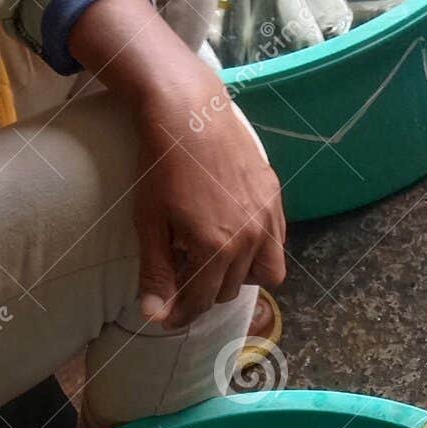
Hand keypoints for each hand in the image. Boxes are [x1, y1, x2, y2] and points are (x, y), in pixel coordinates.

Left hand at [133, 75, 286, 329]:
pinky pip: (277, 244)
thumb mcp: (150, 221)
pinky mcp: (274, 198)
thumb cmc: (162, 165)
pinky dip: (259, 252)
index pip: (202, 301)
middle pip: (228, 291)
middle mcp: (248, 239)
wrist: (188, 110)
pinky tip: (236, 236)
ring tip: (215, 257)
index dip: (182, 314)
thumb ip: (156, 272)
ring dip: (237, 275)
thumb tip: (154, 317)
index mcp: (215, 248)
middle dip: (204, 290)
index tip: (168, 317)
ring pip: (263, 275)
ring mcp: (266, 218)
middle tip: (183, 273)